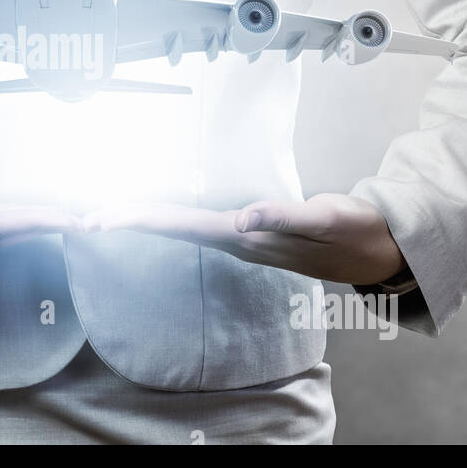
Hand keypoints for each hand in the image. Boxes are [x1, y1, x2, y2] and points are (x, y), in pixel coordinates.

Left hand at [82, 193, 406, 285]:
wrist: (380, 251)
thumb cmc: (354, 231)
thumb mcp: (326, 219)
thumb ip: (285, 218)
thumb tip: (243, 218)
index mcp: (249, 237)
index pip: (184, 227)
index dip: (142, 220)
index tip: (103, 219)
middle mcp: (239, 241)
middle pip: (174, 230)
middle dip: (130, 221)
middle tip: (86, 218)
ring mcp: (244, 240)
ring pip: (184, 230)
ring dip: (146, 221)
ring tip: (108, 216)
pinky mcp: (251, 234)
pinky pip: (200, 226)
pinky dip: (172, 220)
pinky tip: (157, 218)